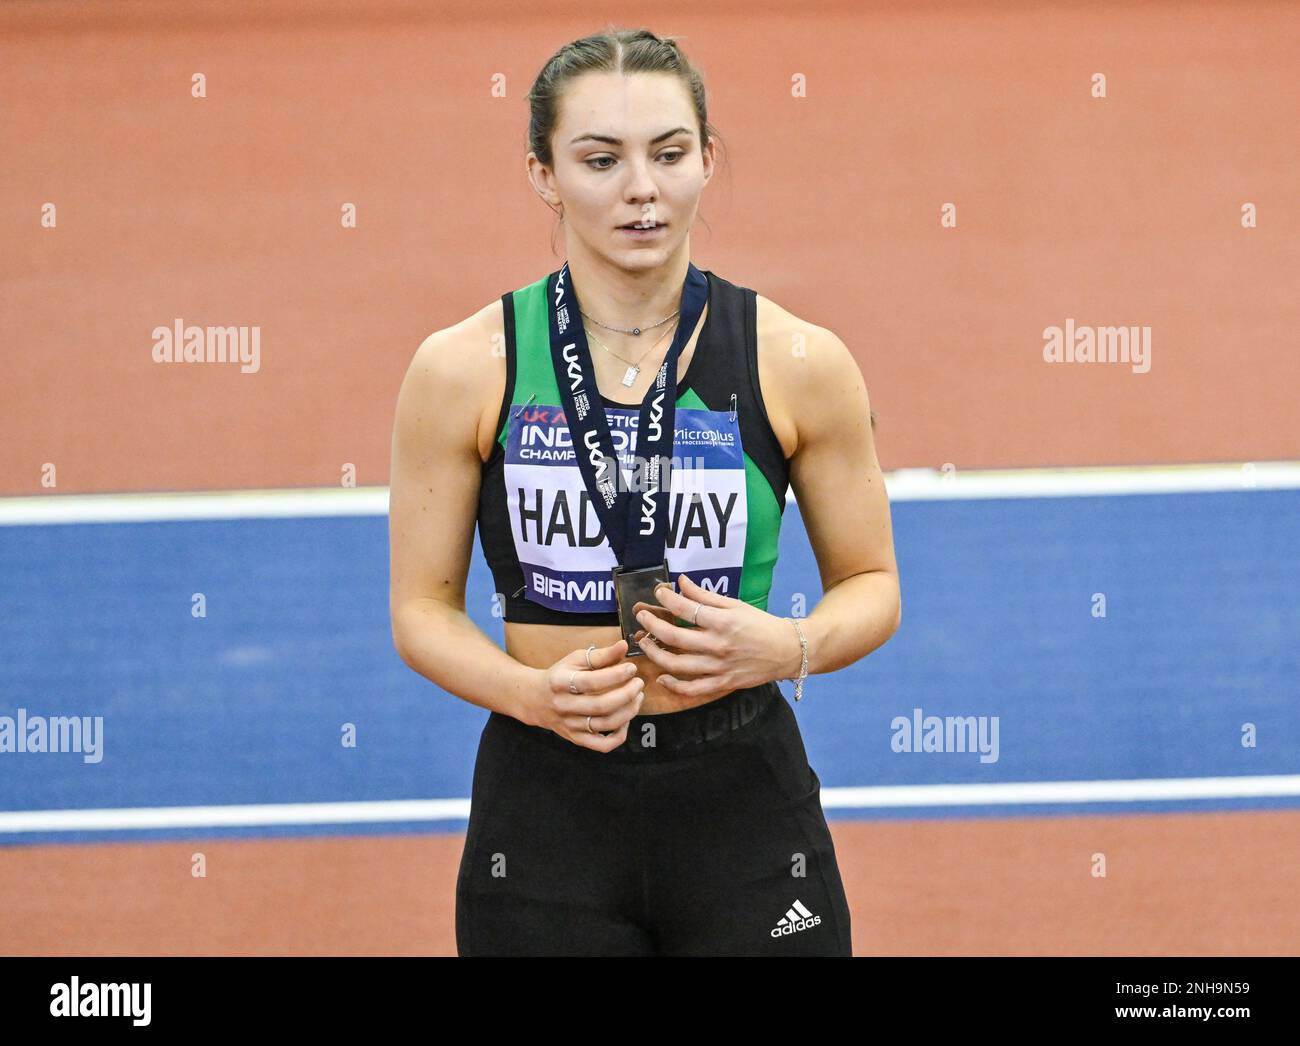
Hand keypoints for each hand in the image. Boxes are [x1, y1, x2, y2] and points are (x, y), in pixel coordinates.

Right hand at [523, 638, 644, 750]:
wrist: (536, 699)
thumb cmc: (561, 676)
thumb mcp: (575, 660)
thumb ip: (600, 655)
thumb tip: (624, 646)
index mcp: (560, 682)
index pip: (590, 681)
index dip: (615, 675)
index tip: (631, 668)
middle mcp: (563, 706)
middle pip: (600, 706)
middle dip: (626, 694)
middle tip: (638, 683)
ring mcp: (570, 725)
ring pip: (604, 725)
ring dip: (628, 712)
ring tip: (638, 697)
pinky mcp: (576, 739)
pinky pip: (602, 745)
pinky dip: (619, 736)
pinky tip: (626, 720)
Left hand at [630, 574, 801, 699]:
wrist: (787, 651)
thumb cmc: (761, 625)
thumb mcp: (735, 605)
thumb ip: (705, 596)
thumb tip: (680, 582)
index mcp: (723, 623)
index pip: (686, 609)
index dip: (667, 599)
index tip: (658, 592)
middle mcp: (719, 646)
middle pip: (674, 637)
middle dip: (652, 625)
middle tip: (641, 616)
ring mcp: (719, 668)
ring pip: (677, 665)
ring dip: (655, 653)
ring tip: (644, 642)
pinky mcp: (722, 684)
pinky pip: (693, 689)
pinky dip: (674, 685)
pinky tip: (661, 677)